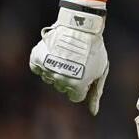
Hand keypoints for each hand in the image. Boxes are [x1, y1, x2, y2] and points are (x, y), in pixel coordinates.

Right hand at [29, 0, 108, 115]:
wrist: (80, 26)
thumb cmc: (94, 49)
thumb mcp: (101, 70)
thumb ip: (96, 92)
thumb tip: (93, 112)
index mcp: (76, 85)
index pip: (76, 97)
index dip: (83, 85)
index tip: (86, 73)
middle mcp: (60, 80)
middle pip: (62, 87)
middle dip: (70, 78)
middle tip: (78, 62)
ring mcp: (47, 69)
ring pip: (50, 78)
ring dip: (58, 70)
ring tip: (67, 56)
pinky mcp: (37, 59)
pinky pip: (38, 68)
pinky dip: (44, 63)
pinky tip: (55, 54)